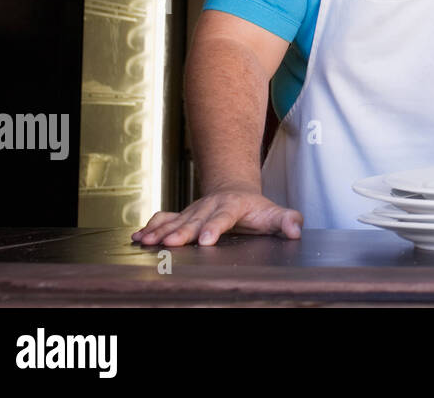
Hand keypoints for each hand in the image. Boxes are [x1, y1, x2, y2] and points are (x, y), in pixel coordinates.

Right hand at [131, 188, 302, 246]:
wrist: (234, 189)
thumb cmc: (255, 208)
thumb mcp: (273, 213)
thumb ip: (286, 221)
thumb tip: (296, 230)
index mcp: (232, 206)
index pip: (223, 218)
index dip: (213, 228)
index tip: (205, 240)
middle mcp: (210, 207)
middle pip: (194, 220)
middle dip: (181, 232)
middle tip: (169, 244)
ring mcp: (193, 210)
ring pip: (175, 220)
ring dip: (160, 231)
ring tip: (146, 242)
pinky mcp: (181, 215)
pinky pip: (164, 218)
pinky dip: (150, 227)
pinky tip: (137, 237)